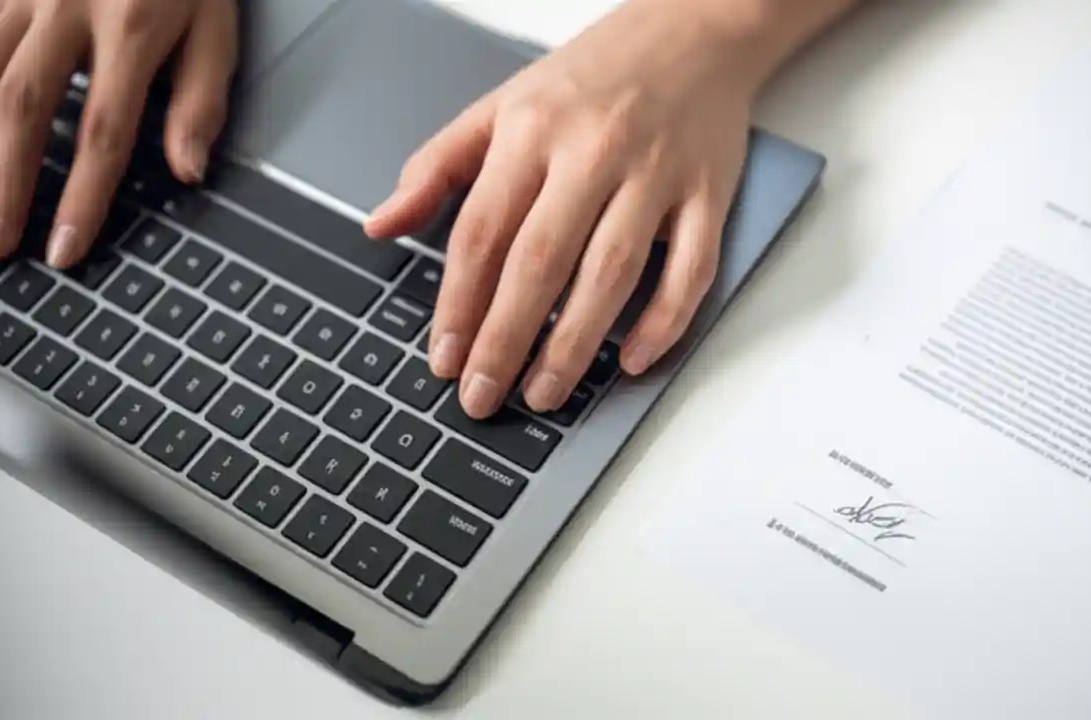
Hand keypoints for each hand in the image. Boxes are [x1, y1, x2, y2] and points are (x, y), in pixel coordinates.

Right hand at [0, 0, 236, 267]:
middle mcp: (67, 8)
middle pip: (23, 105)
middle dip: (5, 182)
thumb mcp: (217, 33)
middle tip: (0, 244)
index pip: (104, 128)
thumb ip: (201, 103)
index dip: (82, 195)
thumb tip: (186, 171)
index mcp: (131, 26)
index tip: (66, 247)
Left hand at [365, 1, 778, 419]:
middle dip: (506, 338)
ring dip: (574, 344)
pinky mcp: (708, 193)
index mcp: (532, 129)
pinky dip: (664, 321)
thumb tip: (382, 224)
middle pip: (541, 260)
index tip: (443, 358)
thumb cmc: (593, 75)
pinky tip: (631, 360)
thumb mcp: (501, 104)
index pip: (482, 231)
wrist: (694, 28)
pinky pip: (691, 270)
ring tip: (544, 395)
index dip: (457, 302)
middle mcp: (593, 151)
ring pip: (611, 272)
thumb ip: (437, 166)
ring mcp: (655, 174)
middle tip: (483, 396)